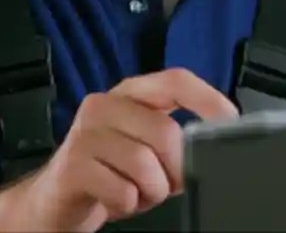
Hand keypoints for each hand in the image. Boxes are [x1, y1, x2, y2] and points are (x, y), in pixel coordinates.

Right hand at [11, 68, 237, 231]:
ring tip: (135, 192)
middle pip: (165, 132)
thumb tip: (215, 142)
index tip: (231, 121)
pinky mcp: (72, 165)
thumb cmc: (109, 174)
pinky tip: (115, 200)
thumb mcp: (147, 150)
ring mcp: (84, 133)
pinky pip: (123, 191)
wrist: (55, 201)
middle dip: (175, 169)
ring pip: (145, 165)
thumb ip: (175, 139)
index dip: (207, 98)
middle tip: (165, 185)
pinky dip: (128, 205)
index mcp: (129, 94)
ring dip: (150, 192)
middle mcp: (104, 105)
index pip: (175, 81)